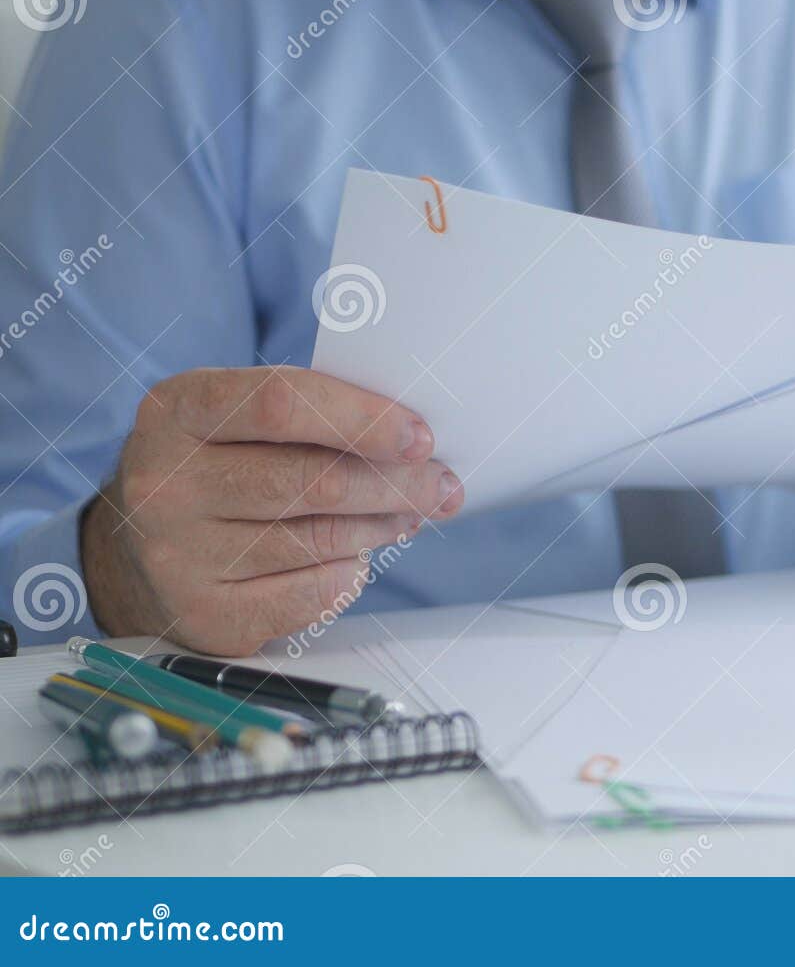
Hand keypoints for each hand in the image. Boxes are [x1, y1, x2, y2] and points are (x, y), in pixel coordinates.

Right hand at [82, 366, 463, 654]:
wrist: (131, 551)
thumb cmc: (213, 469)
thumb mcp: (235, 422)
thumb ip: (310, 417)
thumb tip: (413, 444)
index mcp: (176, 411)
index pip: (282, 402)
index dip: (364, 420)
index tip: (420, 437)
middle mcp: (166, 482)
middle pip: (315, 481)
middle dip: (397, 483)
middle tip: (441, 485)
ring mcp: (179, 554)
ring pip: (321, 540)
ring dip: (382, 526)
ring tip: (408, 515)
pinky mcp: (205, 614)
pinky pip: (312, 594)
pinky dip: (349, 575)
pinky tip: (355, 558)